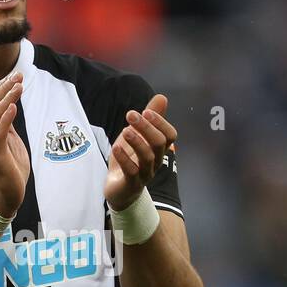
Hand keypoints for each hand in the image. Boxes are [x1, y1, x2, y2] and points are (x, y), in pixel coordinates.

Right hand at [0, 72, 29, 218]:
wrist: (6, 199)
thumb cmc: (10, 172)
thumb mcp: (11, 144)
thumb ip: (8, 127)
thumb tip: (11, 108)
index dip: (1, 88)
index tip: (15, 76)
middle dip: (3, 87)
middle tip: (18, 75)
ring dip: (6, 98)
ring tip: (18, 86)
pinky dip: (5, 118)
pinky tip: (13, 106)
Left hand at [104, 93, 175, 210]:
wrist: (118, 190)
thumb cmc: (130, 159)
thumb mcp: (137, 136)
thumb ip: (149, 118)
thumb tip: (162, 97)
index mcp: (158, 149)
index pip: (170, 135)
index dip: (161, 122)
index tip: (146, 111)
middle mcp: (155, 161)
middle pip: (159, 144)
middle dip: (146, 127)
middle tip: (131, 115)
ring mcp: (144, 174)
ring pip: (147, 157)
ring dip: (137, 141)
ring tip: (125, 130)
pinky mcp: (131, 184)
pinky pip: (131, 171)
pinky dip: (124, 158)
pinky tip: (116, 147)